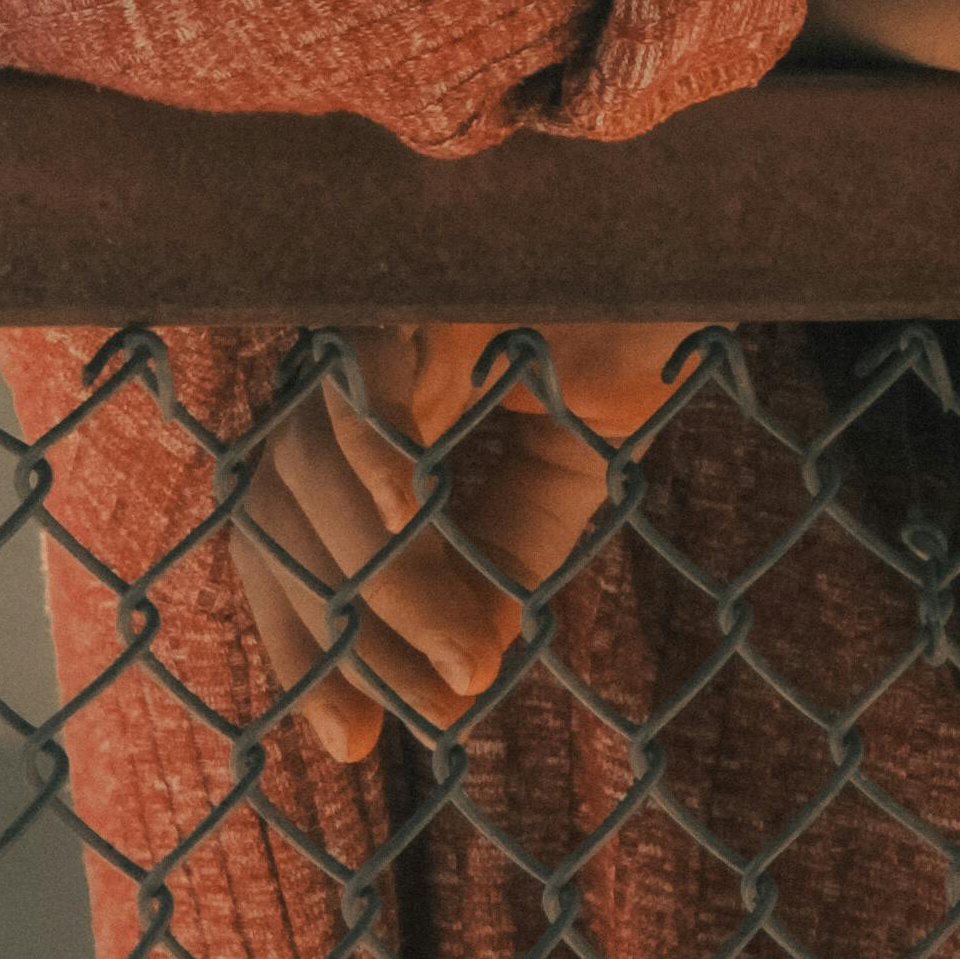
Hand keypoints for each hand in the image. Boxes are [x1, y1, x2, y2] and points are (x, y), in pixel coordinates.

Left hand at [230, 319, 691, 762]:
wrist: (686, 213)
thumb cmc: (621, 309)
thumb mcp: (568, 462)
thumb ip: (508, 549)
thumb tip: (472, 665)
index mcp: (377, 411)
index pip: (293, 537)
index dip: (306, 644)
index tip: (351, 745)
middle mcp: (354, 370)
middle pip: (273, 516)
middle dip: (322, 637)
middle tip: (377, 730)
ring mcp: (374, 324)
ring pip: (308, 472)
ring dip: (378, 587)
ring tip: (462, 662)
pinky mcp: (415, 286)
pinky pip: (363, 380)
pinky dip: (373, 457)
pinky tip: (408, 521)